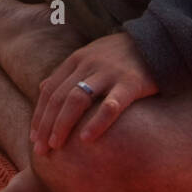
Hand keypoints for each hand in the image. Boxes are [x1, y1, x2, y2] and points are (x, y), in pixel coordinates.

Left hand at [31, 32, 158, 154]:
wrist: (158, 42)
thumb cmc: (120, 56)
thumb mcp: (90, 57)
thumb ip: (68, 73)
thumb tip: (42, 89)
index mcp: (76, 60)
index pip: (49, 90)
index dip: (39, 115)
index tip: (33, 137)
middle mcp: (88, 65)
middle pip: (58, 97)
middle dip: (46, 125)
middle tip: (41, 149)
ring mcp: (108, 73)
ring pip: (76, 100)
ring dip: (62, 124)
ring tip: (56, 145)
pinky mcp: (130, 83)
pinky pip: (110, 106)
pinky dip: (96, 123)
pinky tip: (86, 139)